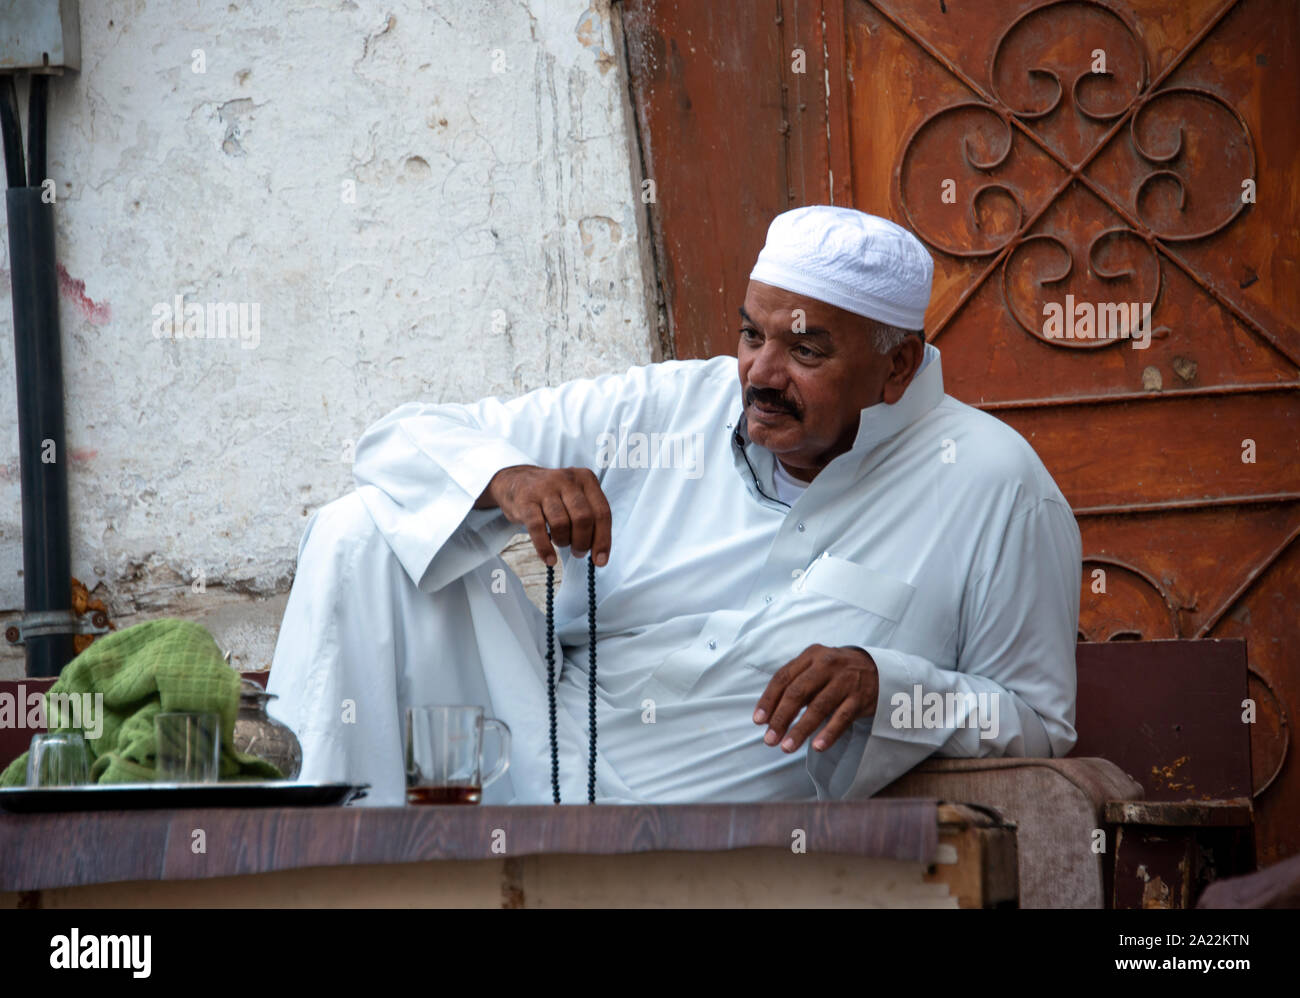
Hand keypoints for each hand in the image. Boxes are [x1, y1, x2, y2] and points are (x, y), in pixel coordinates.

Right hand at [474, 465, 611, 567]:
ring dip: (564, 541)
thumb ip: (590, 518)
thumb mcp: (576, 497)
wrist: (516, 481)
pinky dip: (545, 548)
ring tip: (562, 544)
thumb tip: (599, 554)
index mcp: (586, 478)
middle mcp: (567, 480)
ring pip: (561, 523)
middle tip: (578, 552)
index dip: (603, 540)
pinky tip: (549, 559)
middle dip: (583, 542)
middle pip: (583, 518)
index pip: (602, 512)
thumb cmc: (553, 496)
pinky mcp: (525, 500)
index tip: (600, 560)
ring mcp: (545, 488)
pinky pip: (537, 528)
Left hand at [752, 644, 877, 752]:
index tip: (758, 721)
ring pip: (819, 707)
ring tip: (787, 747)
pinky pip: (842, 718)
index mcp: (810, 656)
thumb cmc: (835, 673)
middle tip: (769, 739)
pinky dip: (829, 733)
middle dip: (781, 718)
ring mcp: (845, 681)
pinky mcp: (860, 697)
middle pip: (798, 692)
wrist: (877, 669)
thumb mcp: (815, 669)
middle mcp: (827, 665)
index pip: (783, 677)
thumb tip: (769, 717)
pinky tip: (817, 747)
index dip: (769, 700)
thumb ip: (794, 686)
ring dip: (801, 730)